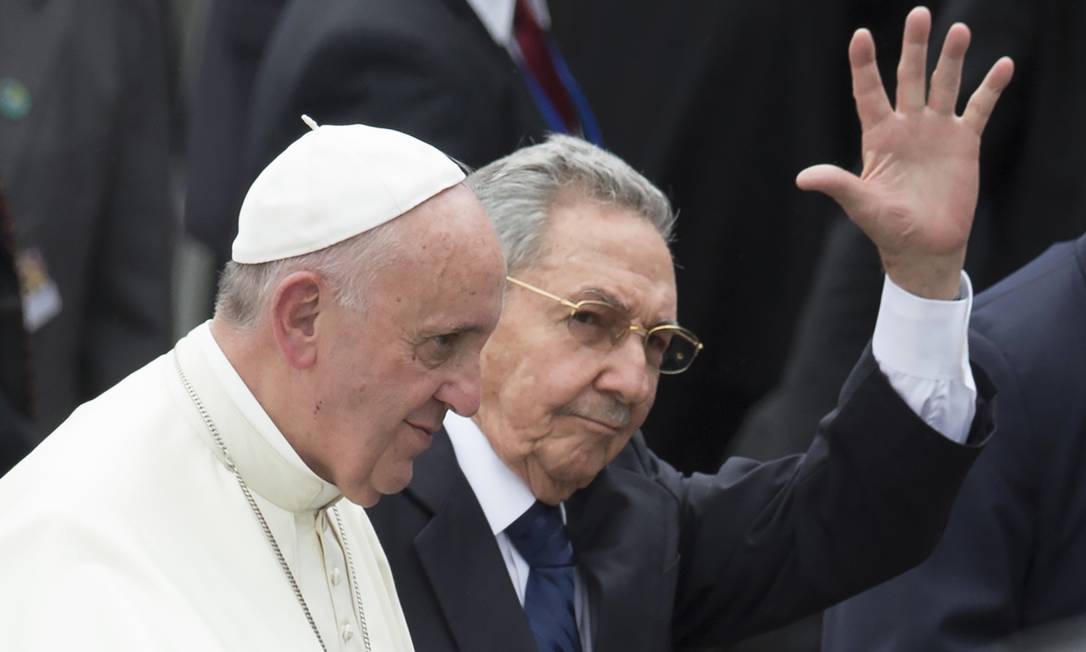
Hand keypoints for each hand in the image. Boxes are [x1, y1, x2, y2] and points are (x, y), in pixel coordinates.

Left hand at [797, 7, 1013, 298]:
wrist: (924, 247)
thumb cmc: (888, 228)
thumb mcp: (861, 205)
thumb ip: (837, 185)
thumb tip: (803, 178)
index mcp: (878, 136)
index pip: (868, 92)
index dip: (864, 65)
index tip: (860, 35)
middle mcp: (907, 126)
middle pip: (909, 77)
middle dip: (914, 47)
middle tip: (918, 15)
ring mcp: (936, 131)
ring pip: (944, 85)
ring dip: (951, 59)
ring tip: (959, 30)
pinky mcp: (964, 142)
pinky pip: (979, 109)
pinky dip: (990, 88)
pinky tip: (1002, 65)